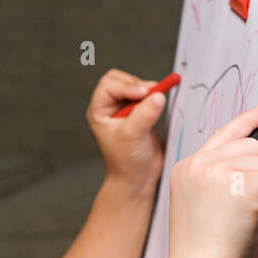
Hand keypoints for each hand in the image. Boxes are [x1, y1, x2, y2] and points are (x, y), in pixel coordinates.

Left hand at [86, 69, 167, 190]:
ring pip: (136, 86)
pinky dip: (155, 97)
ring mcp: (126, 109)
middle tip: (152, 96)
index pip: (110, 85)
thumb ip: (145, 114)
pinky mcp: (140, 112)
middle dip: (138, 85)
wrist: (137, 178)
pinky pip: (148, 95)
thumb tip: (158, 95)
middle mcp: (110, 108)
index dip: (128, 86)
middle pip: (122, 80)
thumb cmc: (126, 162)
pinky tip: (159, 105)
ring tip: (155, 104)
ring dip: (148, 91)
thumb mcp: (133, 135)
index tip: (144, 94)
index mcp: (99, 111)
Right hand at [167, 103, 257, 257]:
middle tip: (244, 204)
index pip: (223, 134)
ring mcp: (220, 171)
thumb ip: (214, 177)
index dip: (246, 121)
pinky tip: (251, 218)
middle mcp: (201, 164)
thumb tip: (251, 158)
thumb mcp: (196, 202)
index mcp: (187, 167)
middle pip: (251, 147)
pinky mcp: (243, 184)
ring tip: (242, 215)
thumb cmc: (200, 248)